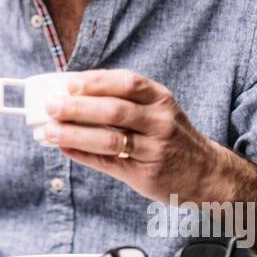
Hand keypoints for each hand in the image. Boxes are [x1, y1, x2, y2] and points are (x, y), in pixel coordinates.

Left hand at [41, 69, 225, 203]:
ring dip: (74, 134)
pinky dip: (82, 154)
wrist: (207, 174)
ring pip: (109, 139)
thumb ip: (124, 101)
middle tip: (51, 106)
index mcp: (161, 100)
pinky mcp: (145, 174)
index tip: (69, 83)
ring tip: (49, 131)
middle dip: (78, 107)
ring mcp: (154, 150)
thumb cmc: (172, 136)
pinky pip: (107, 163)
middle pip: (114, 110)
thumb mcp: (159, 110)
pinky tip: (64, 147)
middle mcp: (160, 123)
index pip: (127, 82)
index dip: (96, 81)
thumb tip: (73, 92)